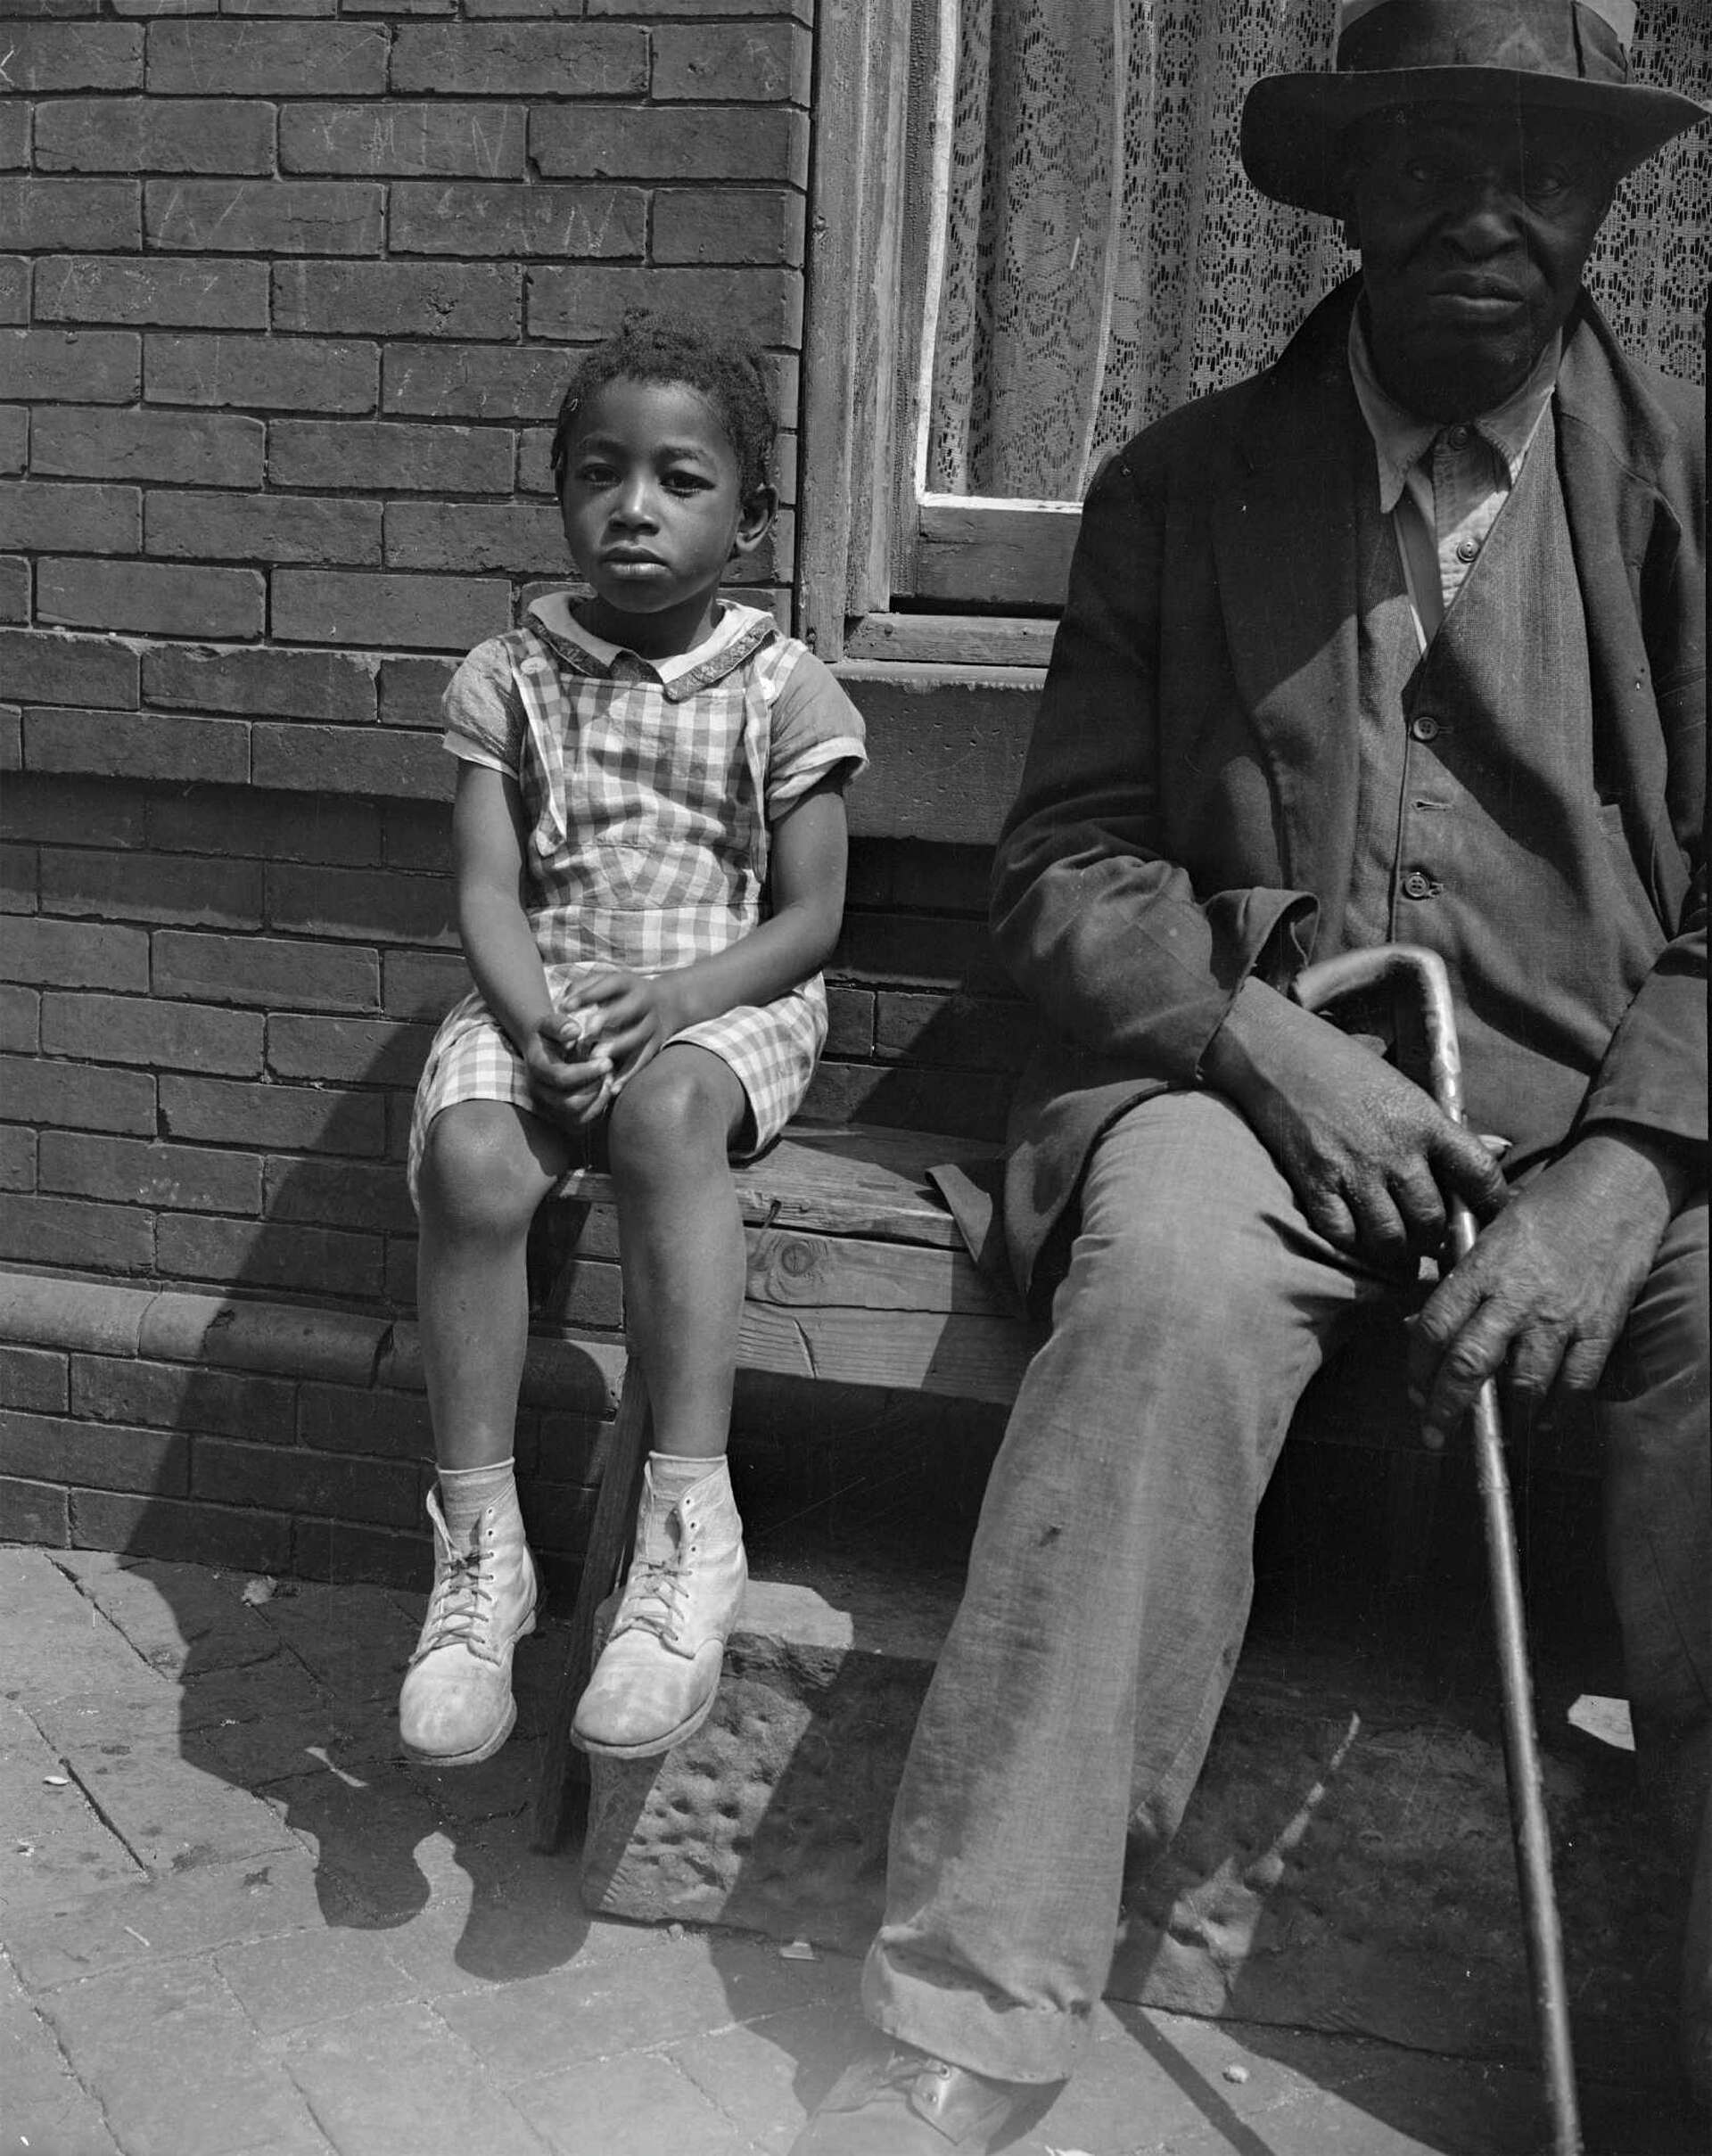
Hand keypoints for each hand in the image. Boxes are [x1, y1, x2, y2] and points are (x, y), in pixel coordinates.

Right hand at [524, 1013, 613, 1128]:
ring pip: (577, 1117)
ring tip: (608, 1079)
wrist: (543, 1050)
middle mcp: (539, 1091)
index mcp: (536, 1068)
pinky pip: (582, 1123)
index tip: (608, 1061)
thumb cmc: (551, 1034)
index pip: (561, 1078)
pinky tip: (604, 1089)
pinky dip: (597, 1109)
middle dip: (595, 1088)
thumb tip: (574, 1031)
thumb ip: (560, 1024)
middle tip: (610, 1070)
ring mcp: (549, 1106)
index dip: (587, 1072)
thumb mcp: (550, 1022)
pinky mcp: (560, 1116)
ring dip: (598, 1099)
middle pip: (569, 1103)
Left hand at [562, 969, 682, 1093]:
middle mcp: (644, 1001)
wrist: (669, 1002)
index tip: (565, 1007)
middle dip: (609, 1017)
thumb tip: (563, 1004)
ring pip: (638, 1036)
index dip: (587, 994)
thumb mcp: (607, 982)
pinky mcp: (656, 1044)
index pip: (609, 984)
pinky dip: (628, 1074)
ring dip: (618, 1046)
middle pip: (629, 1009)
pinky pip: (643, 1060)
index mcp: (628, 983)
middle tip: (588, 1030)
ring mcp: (652, 1024)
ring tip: (596, 1057)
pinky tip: (612, 1086)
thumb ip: (583, 988)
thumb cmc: (623, 994)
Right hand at [1205, 982, 1505, 1267]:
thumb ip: (1444, 1128)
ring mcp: (1353, 1169)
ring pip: (1390, 1237)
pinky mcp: (1314, 1181)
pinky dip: (1352, 1245)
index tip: (1488, 1219)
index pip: (1480, 1175)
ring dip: (1397, 1251)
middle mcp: (1395, 1149)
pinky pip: (1342, 1235)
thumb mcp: (1405, 1088)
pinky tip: (1356, 1237)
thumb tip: (1497, 1152)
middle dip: (1434, 1238)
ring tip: (1396, 1248)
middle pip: (1432, 1219)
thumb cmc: (1346, 1067)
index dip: (1493, 1207)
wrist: (1280, 1054)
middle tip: (1429, 1241)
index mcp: (1426, 1121)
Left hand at [1409, 1130, 1683, 1446]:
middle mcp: (1517, 1297)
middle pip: (1468, 1365)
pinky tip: (1542, 1419)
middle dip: (1445, 1407)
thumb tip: (1423, 1326)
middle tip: (1434, 1433)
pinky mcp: (1600, 1328)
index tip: (1413, 1390)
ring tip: (1491, 1430)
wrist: (1617, 1187)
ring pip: (1523, 1384)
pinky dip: (1557, 1409)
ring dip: (1504, 1416)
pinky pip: (1576, 1383)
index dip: (1417, 1368)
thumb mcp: (1490, 1233)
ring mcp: (1561, 1316)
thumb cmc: (1547, 1207)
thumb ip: (1461, 1280)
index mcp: (1482, 1269)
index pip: (1434, 1328)